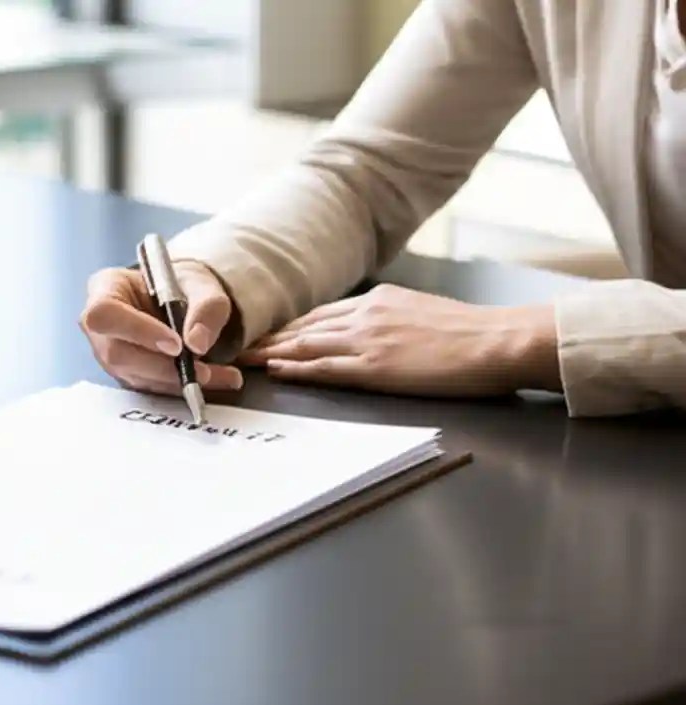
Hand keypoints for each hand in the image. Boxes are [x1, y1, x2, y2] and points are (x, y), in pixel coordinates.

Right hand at [79, 261, 243, 394]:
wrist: (181, 300)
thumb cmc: (180, 284)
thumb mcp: (200, 283)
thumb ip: (206, 306)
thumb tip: (197, 343)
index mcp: (105, 289)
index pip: (104, 314)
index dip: (137, 331)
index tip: (175, 344)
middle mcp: (100, 327)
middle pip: (117, 354)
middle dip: (162, 367)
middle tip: (202, 369)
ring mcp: (110, 355)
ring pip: (135, 377)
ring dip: (178, 381)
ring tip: (221, 375)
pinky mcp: (127, 375)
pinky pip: (151, 388)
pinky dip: (184, 386)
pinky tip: (215, 379)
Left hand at [239, 284, 559, 395]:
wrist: (498, 340)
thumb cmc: (473, 332)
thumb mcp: (425, 311)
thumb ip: (394, 317)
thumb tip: (378, 329)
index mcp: (380, 300)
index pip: (322, 313)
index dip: (291, 326)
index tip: (268, 333)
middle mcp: (367, 314)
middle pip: (305, 327)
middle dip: (270, 337)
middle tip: (240, 344)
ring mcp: (368, 340)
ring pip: (306, 345)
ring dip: (272, 352)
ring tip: (244, 359)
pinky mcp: (375, 367)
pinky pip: (325, 368)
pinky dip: (296, 369)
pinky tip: (276, 370)